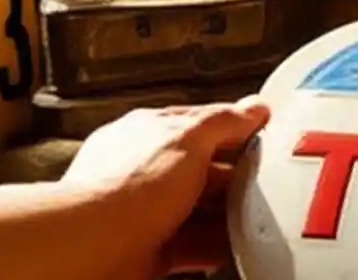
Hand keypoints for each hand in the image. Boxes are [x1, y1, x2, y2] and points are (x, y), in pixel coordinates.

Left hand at [60, 95, 269, 277]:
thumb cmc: (128, 188)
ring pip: (195, 210)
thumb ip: (224, 121)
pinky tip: (234, 249)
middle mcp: (142, 170)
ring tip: (256, 220)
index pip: (200, 124)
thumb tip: (253, 109)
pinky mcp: (144, 249)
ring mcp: (142, 211)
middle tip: (265, 183)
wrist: (92, 247)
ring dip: (227, 216)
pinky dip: (214, 247)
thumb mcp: (189, 139)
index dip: (235, 129)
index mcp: (148, 132)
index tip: (264, 138)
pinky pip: (189, 246)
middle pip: (200, 170)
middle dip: (234, 178)